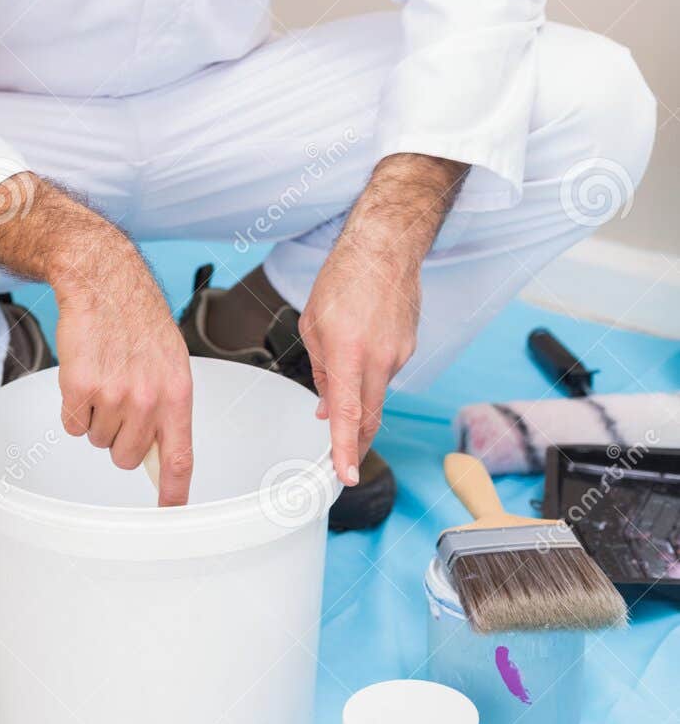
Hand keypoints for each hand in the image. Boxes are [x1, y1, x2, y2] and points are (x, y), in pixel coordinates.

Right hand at [54, 235, 193, 505]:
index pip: (179, 457)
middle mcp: (148, 399)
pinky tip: (83, 375)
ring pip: (97, 440)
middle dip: (118, 437)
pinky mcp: (79, 388)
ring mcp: (113, 395)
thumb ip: (168, 407)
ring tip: (102, 377)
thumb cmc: (138, 320)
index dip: (174, 491)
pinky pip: (72, 425)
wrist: (104, 284)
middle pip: (125, 456)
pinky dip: (73, 407)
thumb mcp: (171, 362)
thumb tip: (160, 453)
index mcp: (177, 394)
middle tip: (117, 400)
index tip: (171, 512)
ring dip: (95, 417)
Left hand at [298, 234, 419, 488]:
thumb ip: (321, 372)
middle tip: (342, 462)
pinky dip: (370, 371)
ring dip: (359, 393)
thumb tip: (327, 409)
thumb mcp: (314, 326)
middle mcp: (378, 358)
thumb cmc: (343, 279)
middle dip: (356, 443)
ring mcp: (398, 354)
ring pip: (376, 391)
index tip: (344, 475)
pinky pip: (385, 371)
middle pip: (370, 416)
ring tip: (342, 357)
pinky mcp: (409, 348)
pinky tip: (362, 343)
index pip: (349, 413)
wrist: (385, 248)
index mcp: (348, 351)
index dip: (346, 448)